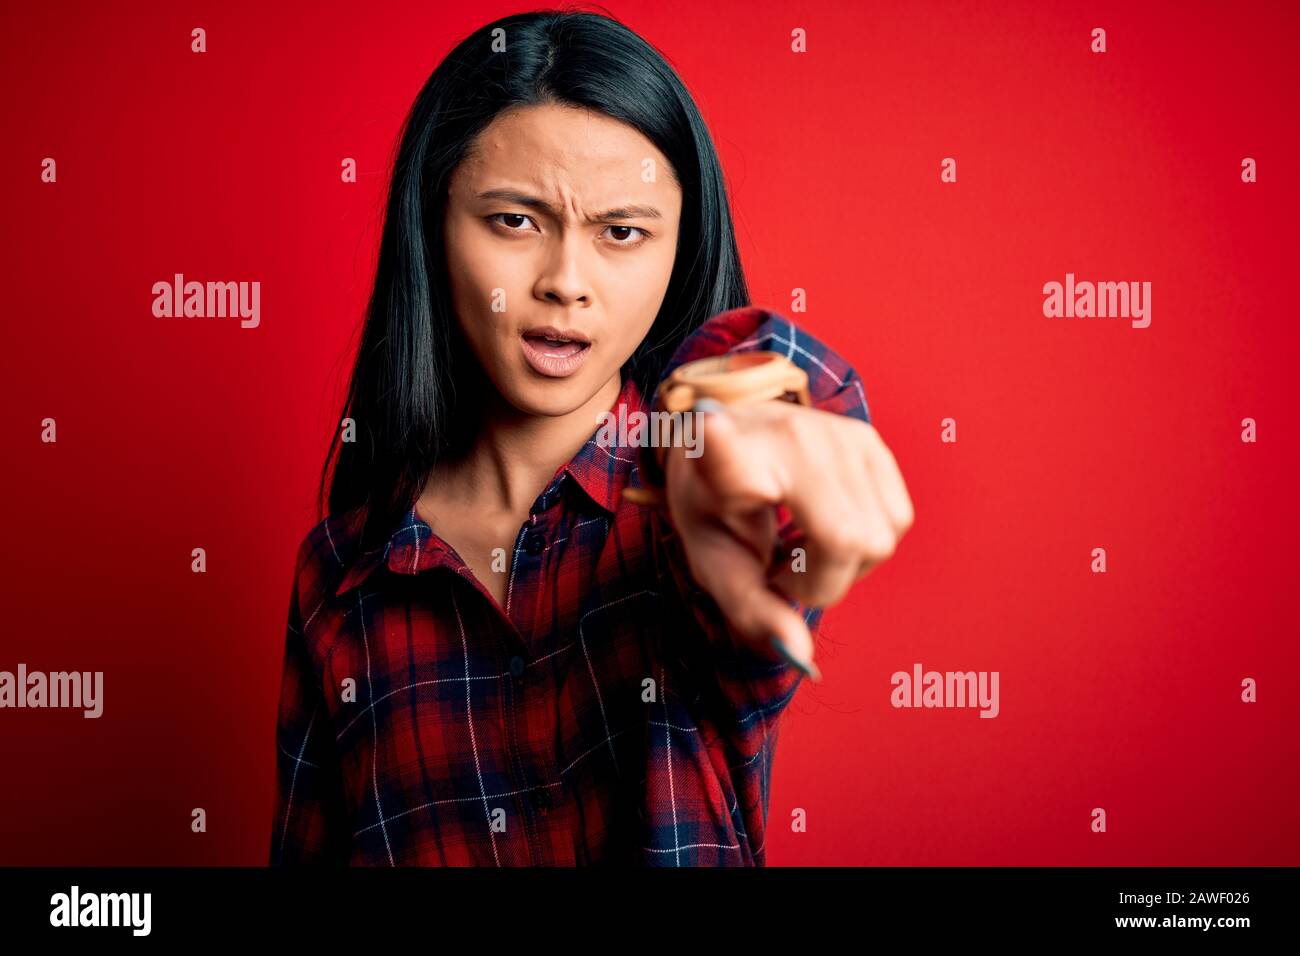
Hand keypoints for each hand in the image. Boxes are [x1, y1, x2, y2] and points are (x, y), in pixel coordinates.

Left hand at [662, 398, 913, 680]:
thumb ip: (753, 611)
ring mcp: (838, 432)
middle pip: (851, 540)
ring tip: (802, 546)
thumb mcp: (716, 565)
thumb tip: (800, 653)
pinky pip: (897, 518)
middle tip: (782, 570)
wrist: (731, 443)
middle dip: (821, 582)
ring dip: (847, 564)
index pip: (723, 454)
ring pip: (883, 536)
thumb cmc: (717, 509)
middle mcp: (788, 437)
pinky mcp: (869, 438)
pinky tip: (827, 528)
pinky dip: (868, 542)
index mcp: (727, 465)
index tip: (709, 427)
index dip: (718, 446)